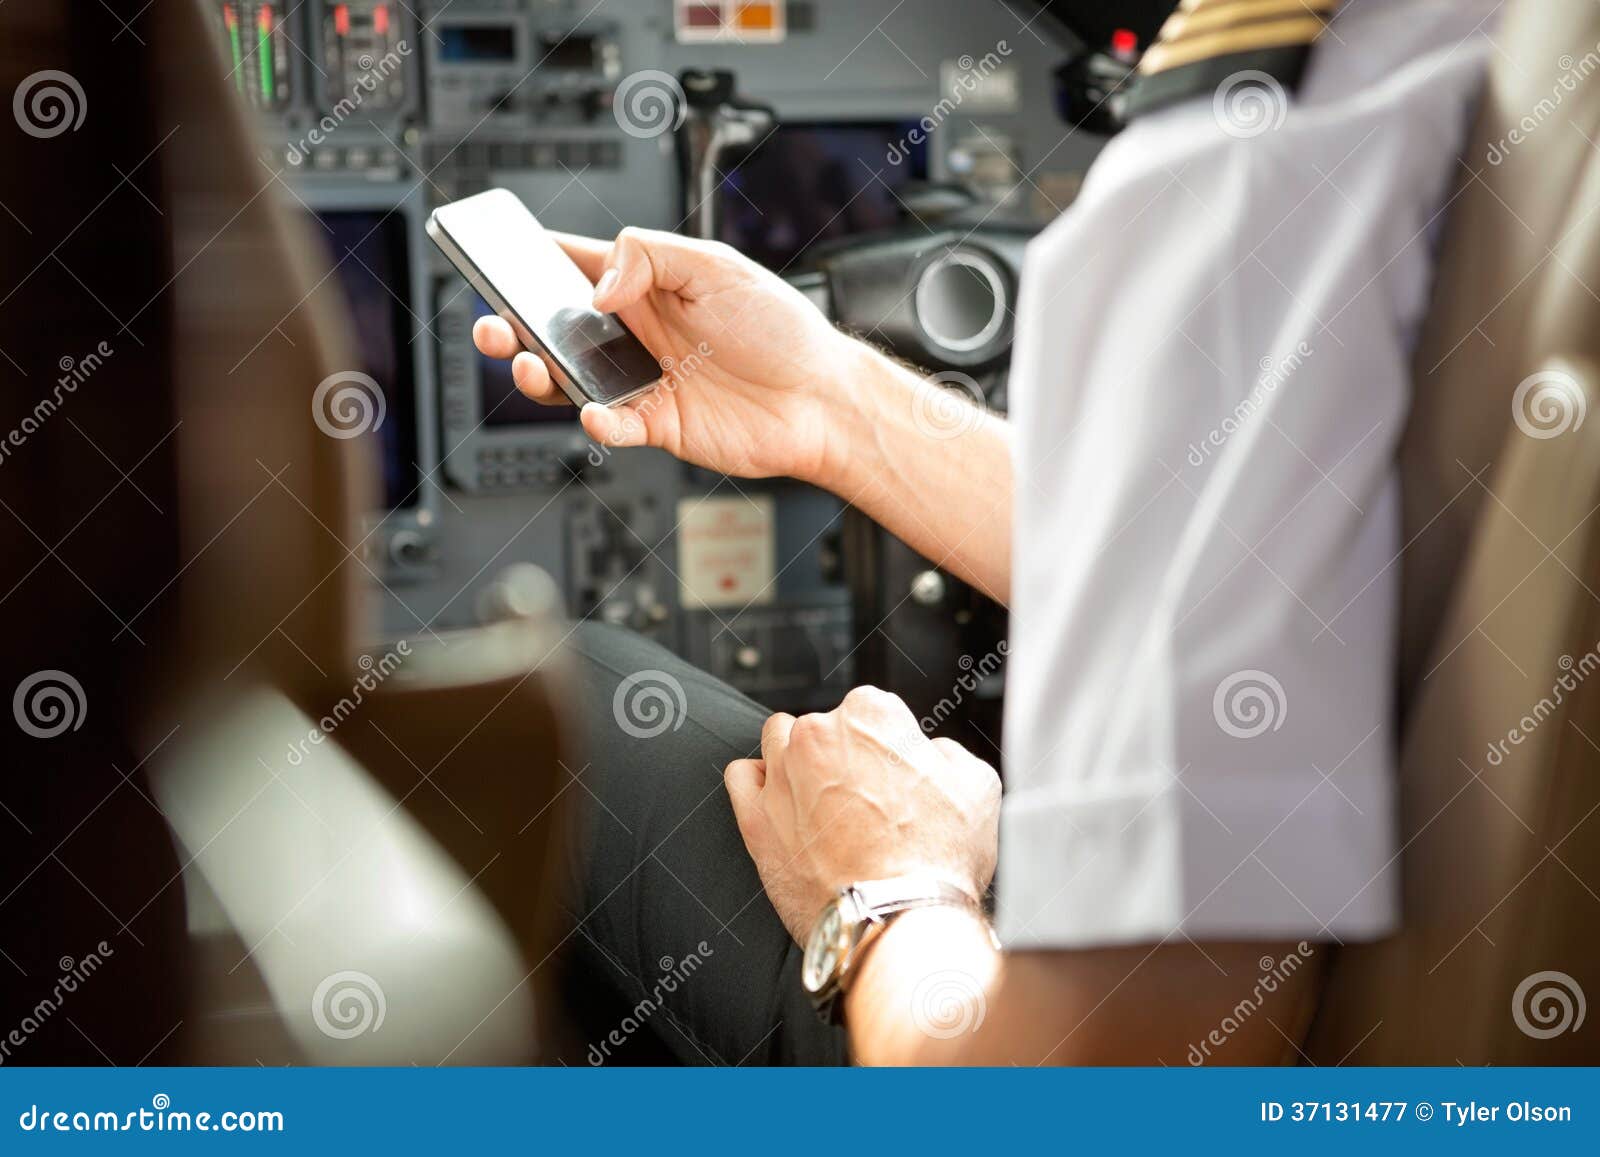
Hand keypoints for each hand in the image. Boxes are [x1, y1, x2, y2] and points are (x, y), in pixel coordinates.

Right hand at [472, 226, 858, 482]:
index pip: (577, 265)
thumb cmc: (783, 330)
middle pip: (556, 326)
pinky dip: (596, 422)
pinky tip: (596, 413)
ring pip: (570, 378)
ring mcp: (645, 380)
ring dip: (540, 373)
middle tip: (494, 323)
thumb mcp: (716, 266)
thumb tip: (597, 286)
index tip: (494, 252)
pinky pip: (611, 426)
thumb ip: (649, 257)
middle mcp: (640, 332)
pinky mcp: (658, 425)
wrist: (823, 400)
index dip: (533, 258)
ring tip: (529, 364)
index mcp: (649, 285)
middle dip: (514, 323)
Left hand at [724, 687, 1000, 943]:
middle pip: (827, 727)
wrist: (898, 922)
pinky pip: (742, 777)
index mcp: (871, 715)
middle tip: (868, 802)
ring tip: (824, 802)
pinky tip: (782, 805)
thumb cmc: (940, 859)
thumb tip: (929, 754)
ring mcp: (782, 773)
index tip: (897, 777)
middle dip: (845, 756)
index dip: (890, 747)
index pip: (874, 711)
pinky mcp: (755, 817)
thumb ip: (947, 755)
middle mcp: (819, 733)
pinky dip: (758, 784)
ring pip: (780, 741)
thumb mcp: (977, 788)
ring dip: (799, 761)